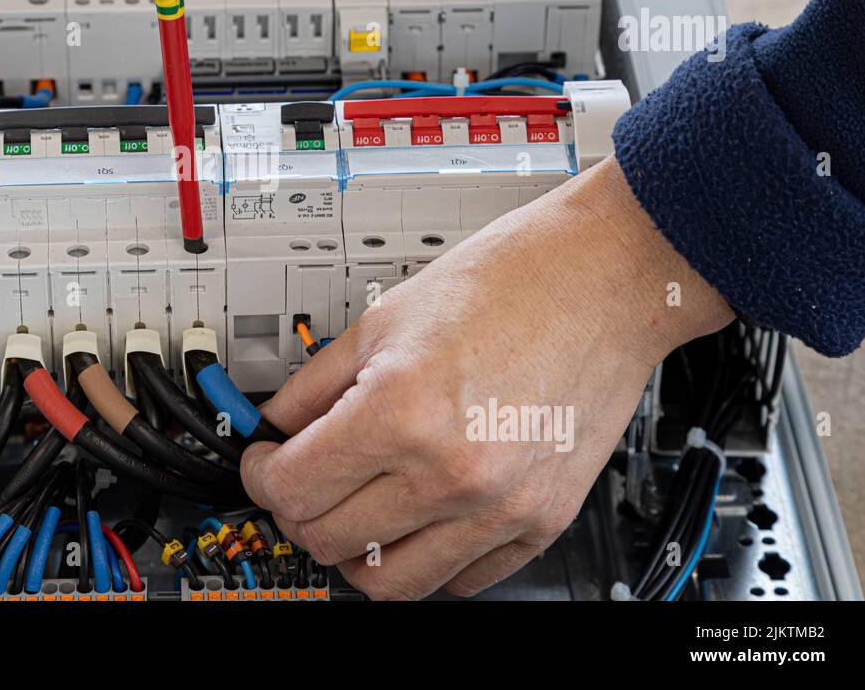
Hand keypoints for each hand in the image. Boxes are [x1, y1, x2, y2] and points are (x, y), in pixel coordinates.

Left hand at [241, 156, 733, 599]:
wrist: (604, 280)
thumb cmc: (510, 282)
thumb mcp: (385, 318)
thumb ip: (316, 383)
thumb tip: (275, 427)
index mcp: (402, 411)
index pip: (293, 488)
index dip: (260, 476)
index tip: (264, 462)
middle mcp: (451, 472)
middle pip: (329, 540)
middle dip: (297, 511)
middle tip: (301, 479)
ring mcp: (500, 507)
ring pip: (390, 583)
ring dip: (356, 550)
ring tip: (356, 509)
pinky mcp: (540, 522)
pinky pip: (462, 581)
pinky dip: (426, 559)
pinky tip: (418, 517)